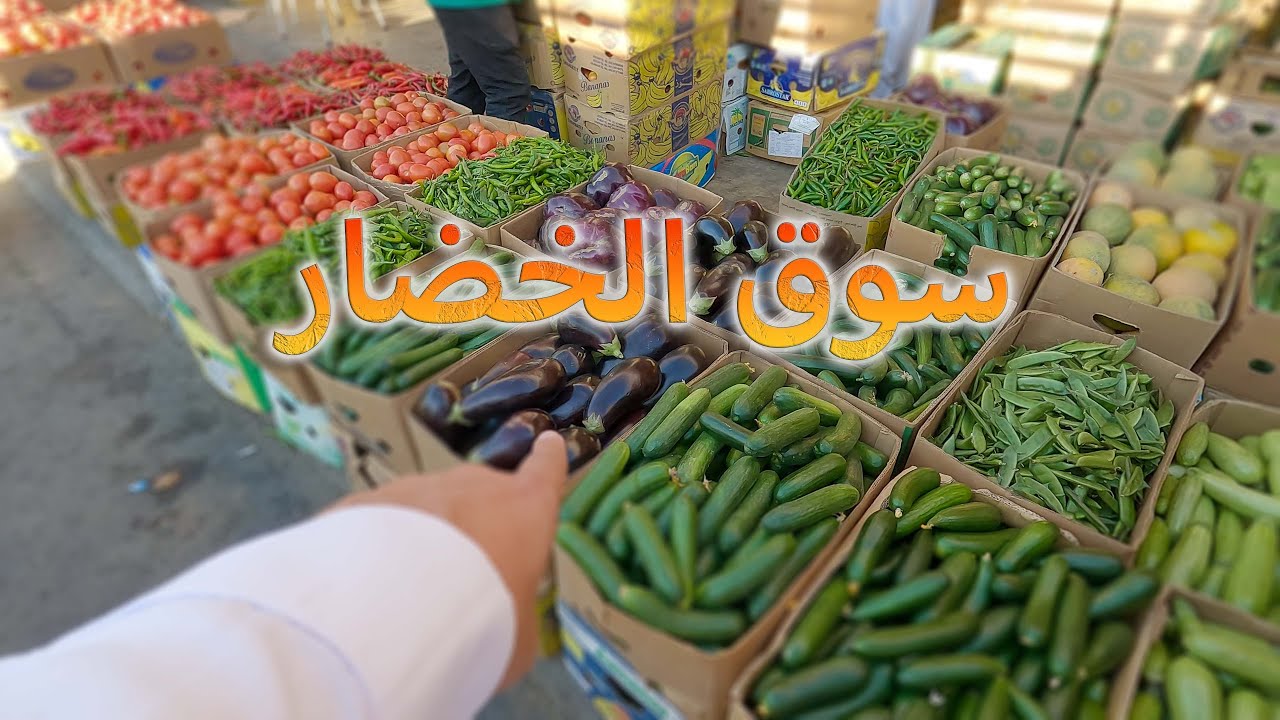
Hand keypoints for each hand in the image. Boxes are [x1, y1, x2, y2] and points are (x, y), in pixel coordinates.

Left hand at [337, 431, 567, 687]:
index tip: (548, 445)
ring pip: (426, 510)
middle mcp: (474, 486)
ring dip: (424, 539)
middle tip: (462, 576)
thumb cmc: (483, 621)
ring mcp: (417, 487)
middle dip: (474, 525)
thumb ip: (516, 615)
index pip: (545, 471)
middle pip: (481, 496)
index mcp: (525, 509)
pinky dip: (380, 547)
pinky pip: (381, 524)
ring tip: (410, 592)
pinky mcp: (368, 501)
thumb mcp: (519, 636)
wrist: (395, 607)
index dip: (547, 462)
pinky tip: (370, 588)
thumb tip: (503, 623)